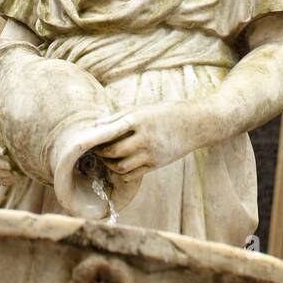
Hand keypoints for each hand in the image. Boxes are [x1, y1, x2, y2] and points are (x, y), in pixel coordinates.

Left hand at [91, 99, 220, 178]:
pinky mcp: (156, 164)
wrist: (195, 123)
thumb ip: (119, 117)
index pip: (110, 130)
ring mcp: (151, 152)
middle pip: (113, 151)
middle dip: (101, 153)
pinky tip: (120, 166)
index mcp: (138, 119)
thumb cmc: (165, 113)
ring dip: (109, 164)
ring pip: (121, 166)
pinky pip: (132, 174)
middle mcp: (144, 137)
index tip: (87, 139)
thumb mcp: (142, 108)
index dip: (95, 138)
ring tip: (107, 158)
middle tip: (96, 150)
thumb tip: (95, 125)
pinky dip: (121, 173)